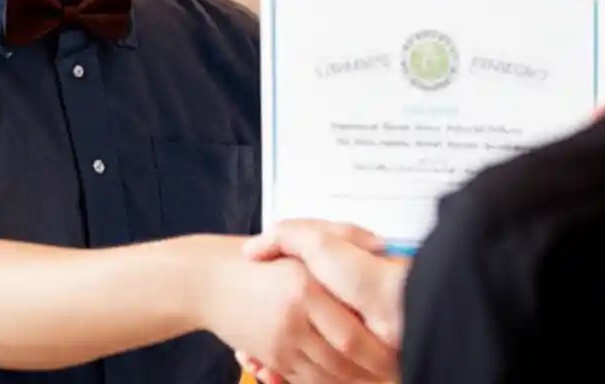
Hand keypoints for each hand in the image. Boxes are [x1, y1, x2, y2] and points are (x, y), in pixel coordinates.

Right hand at [200, 236, 396, 383]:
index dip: (376, 349)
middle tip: (393, 371)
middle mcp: (291, 319)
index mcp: (303, 288)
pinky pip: (305, 381)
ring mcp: (280, 343)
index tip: (395, 348)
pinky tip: (346, 378)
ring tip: (376, 377)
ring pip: (325, 376)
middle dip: (371, 371)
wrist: (209, 281)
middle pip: (340, 360)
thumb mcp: (299, 240)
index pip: (348, 334)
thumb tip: (381, 245)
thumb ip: (345, 235)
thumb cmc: (258, 261)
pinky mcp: (271, 358)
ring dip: (353, 380)